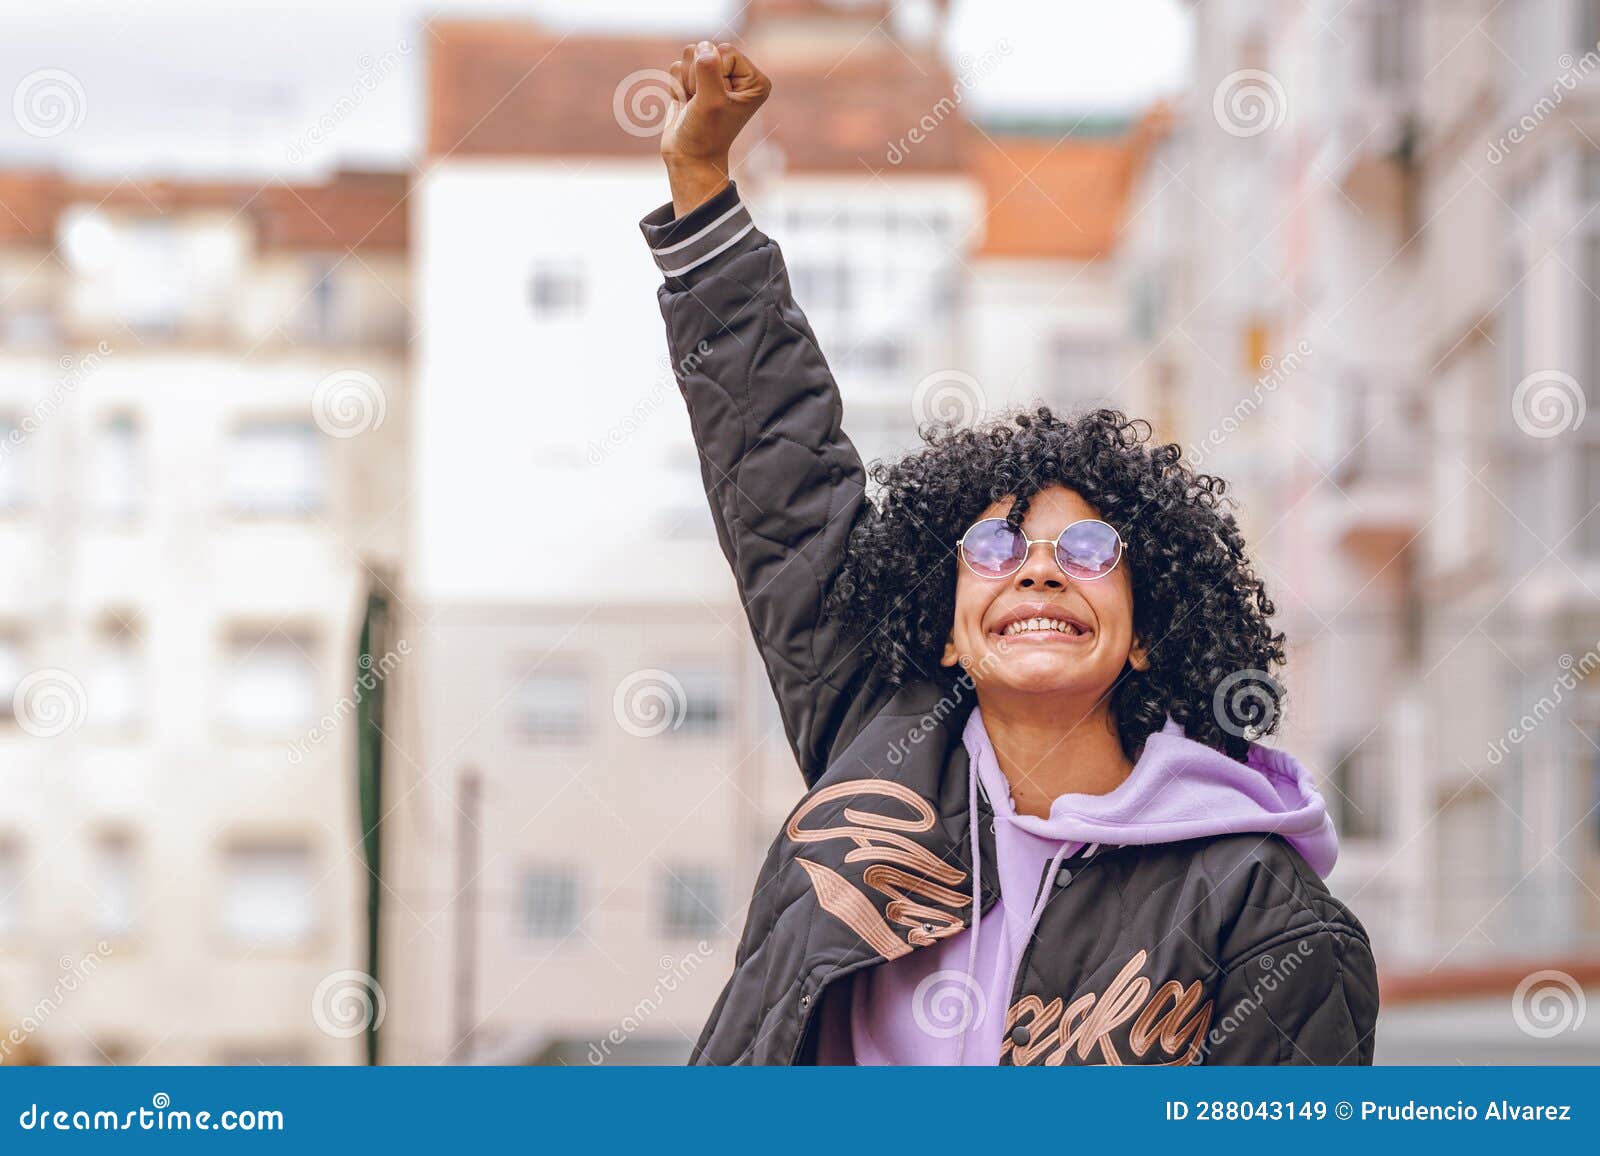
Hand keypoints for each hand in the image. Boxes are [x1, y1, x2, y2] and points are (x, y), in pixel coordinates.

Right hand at [662, 41, 770, 215]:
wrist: (688, 157)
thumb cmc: (705, 134)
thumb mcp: (711, 102)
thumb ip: (708, 69)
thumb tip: (703, 46)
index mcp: (755, 81)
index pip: (725, 51)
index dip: (714, 75)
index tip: (715, 102)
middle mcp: (738, 76)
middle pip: (707, 49)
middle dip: (697, 77)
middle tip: (702, 104)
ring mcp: (716, 77)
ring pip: (691, 55)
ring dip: (686, 81)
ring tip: (694, 104)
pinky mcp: (696, 81)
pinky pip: (678, 66)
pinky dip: (677, 85)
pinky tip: (685, 103)